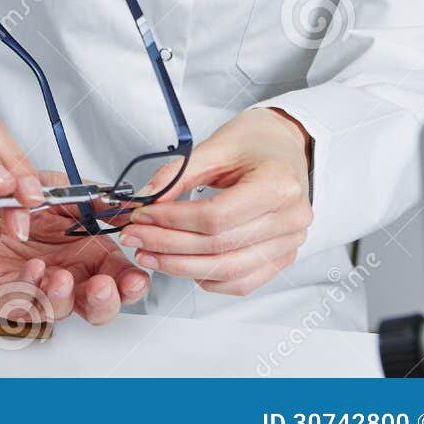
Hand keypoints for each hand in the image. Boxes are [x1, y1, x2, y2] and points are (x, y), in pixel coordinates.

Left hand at [0, 173, 148, 325]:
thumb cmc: (13, 197)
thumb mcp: (57, 188)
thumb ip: (90, 198)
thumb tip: (124, 206)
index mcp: (85, 253)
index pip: (118, 277)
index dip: (131, 284)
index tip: (135, 279)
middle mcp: (65, 275)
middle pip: (96, 307)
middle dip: (105, 302)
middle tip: (102, 287)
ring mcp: (35, 288)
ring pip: (59, 311)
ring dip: (63, 298)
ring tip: (60, 278)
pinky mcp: (3, 294)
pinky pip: (20, 304)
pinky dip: (30, 290)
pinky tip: (34, 270)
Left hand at [118, 107, 312, 295]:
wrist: (286, 146)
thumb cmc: (256, 142)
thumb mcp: (215, 146)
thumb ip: (177, 174)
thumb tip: (143, 200)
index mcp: (277, 185)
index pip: (215, 217)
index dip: (172, 220)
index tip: (141, 216)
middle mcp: (290, 219)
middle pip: (218, 246)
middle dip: (167, 245)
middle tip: (134, 237)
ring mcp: (290, 243)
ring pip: (228, 270)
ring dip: (181, 267)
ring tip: (149, 255)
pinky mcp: (282, 258)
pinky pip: (241, 282)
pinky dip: (208, 278)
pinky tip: (182, 264)